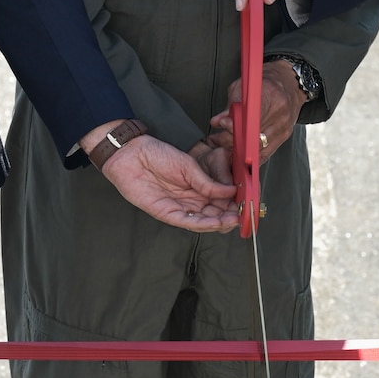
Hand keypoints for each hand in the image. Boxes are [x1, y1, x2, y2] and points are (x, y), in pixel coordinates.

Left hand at [84, 127, 238, 232]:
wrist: (131, 153)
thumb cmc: (157, 154)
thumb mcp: (189, 165)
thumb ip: (208, 181)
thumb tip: (231, 190)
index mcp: (197, 187)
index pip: (219, 201)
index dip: (233, 204)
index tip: (247, 204)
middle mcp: (190, 200)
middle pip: (213, 213)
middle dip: (230, 216)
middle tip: (244, 215)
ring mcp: (178, 207)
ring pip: (203, 221)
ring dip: (219, 222)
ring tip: (234, 220)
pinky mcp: (165, 213)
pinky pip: (186, 222)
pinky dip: (201, 224)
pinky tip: (215, 223)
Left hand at [207, 60, 303, 165]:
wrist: (291, 84)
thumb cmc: (267, 82)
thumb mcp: (244, 85)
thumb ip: (230, 105)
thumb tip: (217, 122)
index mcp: (270, 96)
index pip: (251, 116)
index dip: (235, 124)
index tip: (223, 124)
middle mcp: (280, 113)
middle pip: (253, 135)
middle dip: (231, 139)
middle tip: (217, 138)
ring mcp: (284, 127)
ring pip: (258, 147)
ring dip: (239, 148)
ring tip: (226, 144)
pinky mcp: (284, 136)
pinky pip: (266, 151)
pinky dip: (252, 153)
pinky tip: (241, 151)